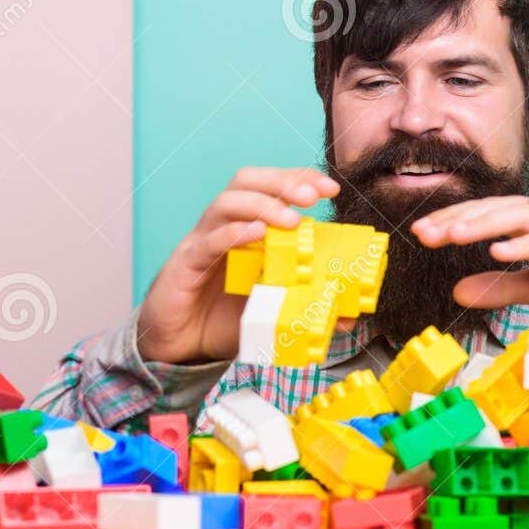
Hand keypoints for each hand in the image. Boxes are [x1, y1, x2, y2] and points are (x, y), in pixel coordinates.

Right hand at [137, 167, 339, 363]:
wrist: (180, 348)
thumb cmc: (222, 322)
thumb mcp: (271, 312)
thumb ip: (307, 308)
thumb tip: (348, 316)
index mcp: (246, 230)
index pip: (270, 188)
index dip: (298, 179)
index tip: (329, 188)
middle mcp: (223, 227)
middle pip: (246, 182)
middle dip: (282, 182)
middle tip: (312, 196)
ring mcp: (202, 242)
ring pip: (225, 203)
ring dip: (261, 205)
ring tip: (290, 220)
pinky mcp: (185, 265)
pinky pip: (207, 242)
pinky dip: (231, 234)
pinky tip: (253, 235)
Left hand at [410, 195, 528, 323]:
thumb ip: (499, 288)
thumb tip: (457, 292)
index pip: (484, 215)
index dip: (452, 222)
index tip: (421, 233)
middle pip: (494, 209)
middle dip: (457, 221)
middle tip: (424, 234)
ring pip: (518, 216)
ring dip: (482, 224)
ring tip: (452, 235)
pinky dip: (524, 243)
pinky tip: (498, 251)